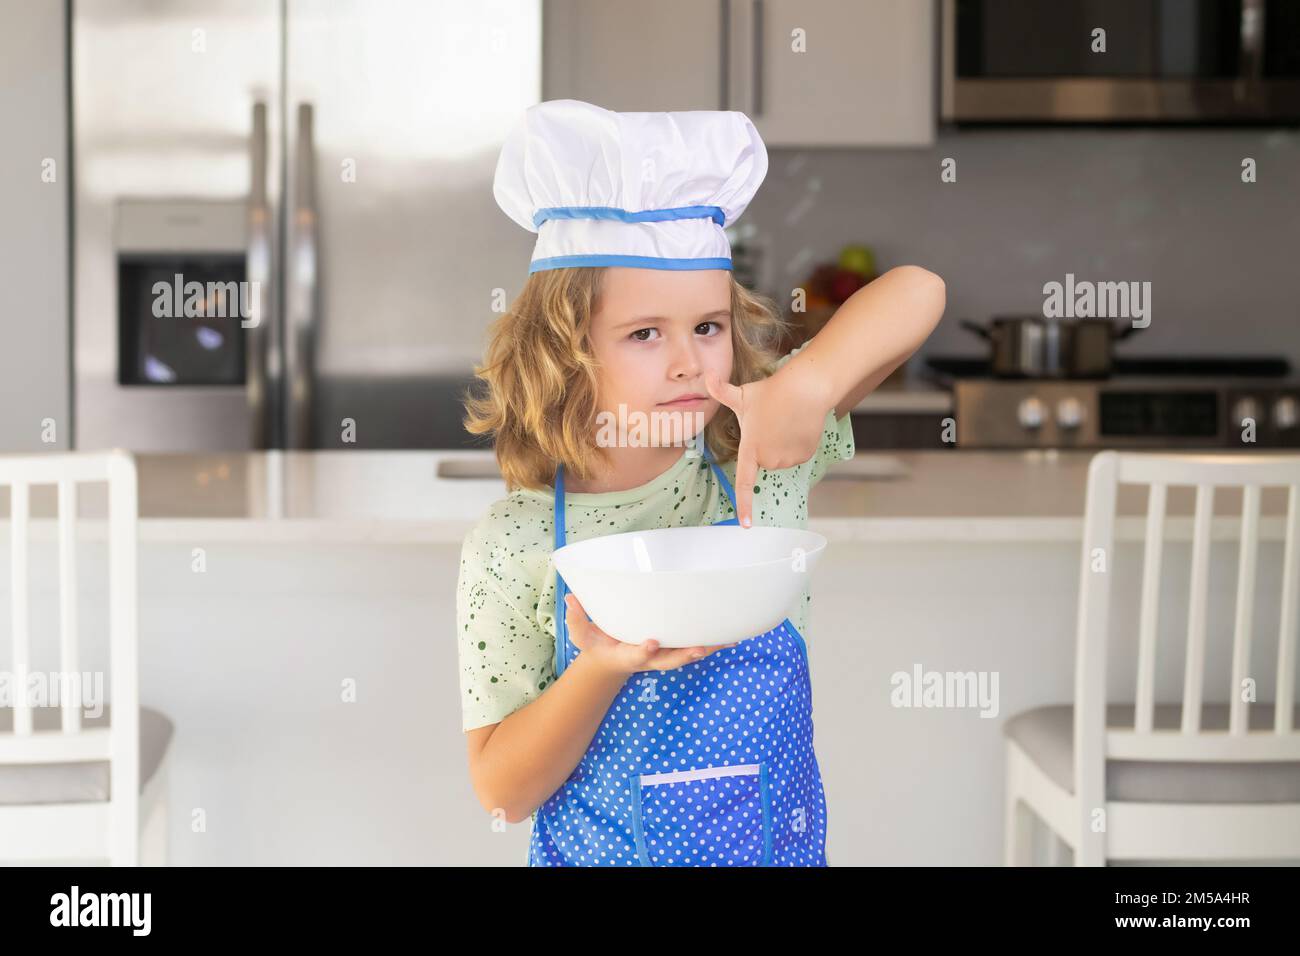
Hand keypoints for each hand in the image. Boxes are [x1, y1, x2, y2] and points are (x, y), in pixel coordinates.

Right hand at [564, 593, 735, 675]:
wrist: (611, 661)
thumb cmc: (597, 645)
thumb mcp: (582, 635)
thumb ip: (577, 618)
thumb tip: (571, 598)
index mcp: (627, 656)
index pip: (635, 655)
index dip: (644, 651)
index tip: (651, 642)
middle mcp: (649, 659)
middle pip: (669, 661)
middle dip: (684, 655)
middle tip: (699, 649)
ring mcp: (663, 657)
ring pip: (687, 655)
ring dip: (706, 650)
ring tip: (726, 641)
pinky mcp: (673, 650)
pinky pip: (695, 648)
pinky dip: (713, 643)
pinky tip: (732, 636)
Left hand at [703, 365, 829, 527]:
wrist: (806, 389)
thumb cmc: (771, 391)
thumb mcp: (743, 394)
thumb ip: (720, 390)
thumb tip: (706, 375)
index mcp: (750, 449)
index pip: (744, 483)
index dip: (744, 505)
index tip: (745, 525)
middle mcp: (769, 459)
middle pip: (763, 461)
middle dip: (764, 445)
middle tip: (769, 423)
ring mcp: (788, 460)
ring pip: (780, 459)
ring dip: (781, 445)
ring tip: (784, 423)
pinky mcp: (804, 457)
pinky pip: (796, 456)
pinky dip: (796, 445)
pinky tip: (797, 427)